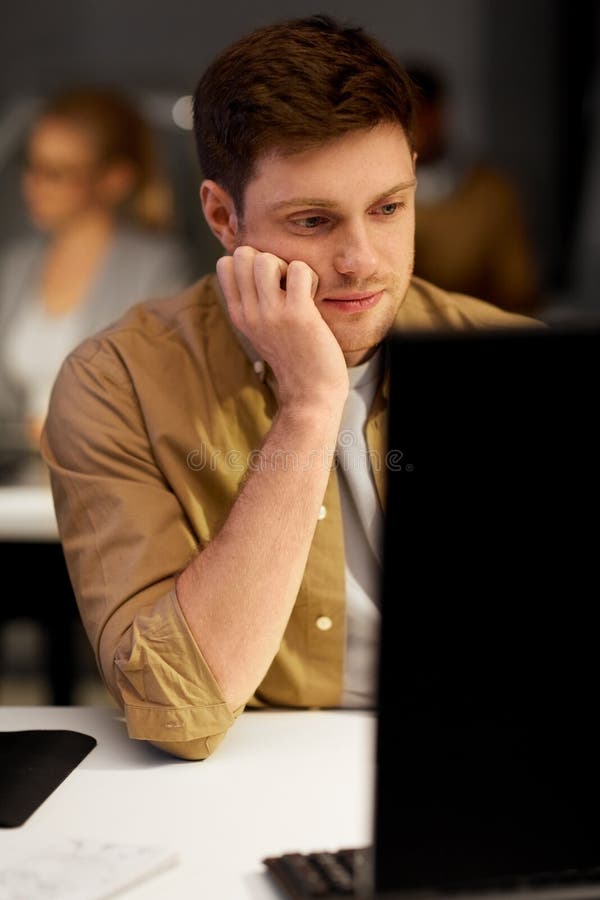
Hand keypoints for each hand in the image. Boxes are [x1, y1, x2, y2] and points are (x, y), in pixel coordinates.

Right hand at [216, 247, 347, 410]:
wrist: (311, 393)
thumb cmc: (293, 358)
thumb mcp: (261, 331)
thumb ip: (253, 303)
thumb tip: (255, 265)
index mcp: (239, 315)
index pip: (225, 264)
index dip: (250, 262)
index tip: (268, 282)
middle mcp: (250, 313)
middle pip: (244, 254)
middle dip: (268, 259)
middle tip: (284, 284)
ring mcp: (272, 314)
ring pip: (266, 259)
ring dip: (288, 266)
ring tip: (298, 290)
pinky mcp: (298, 315)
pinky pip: (299, 270)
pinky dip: (310, 277)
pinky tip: (313, 297)